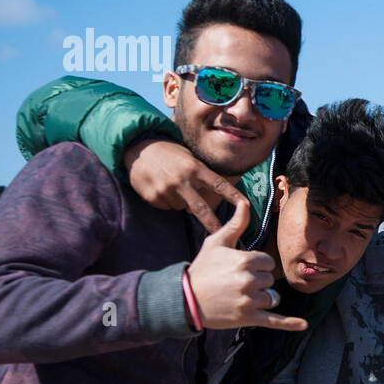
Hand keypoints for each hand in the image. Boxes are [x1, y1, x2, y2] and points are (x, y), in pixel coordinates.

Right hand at [125, 138, 247, 233]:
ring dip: (182, 202)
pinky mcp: (153, 197)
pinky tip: (161, 187)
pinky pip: (167, 207)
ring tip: (173, 185)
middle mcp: (182, 179)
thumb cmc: (169, 153)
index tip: (246, 206)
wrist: (138, 148)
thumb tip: (203, 205)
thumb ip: (199, 178)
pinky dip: (168, 201)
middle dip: (213, 223)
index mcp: (195, 168)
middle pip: (202, 208)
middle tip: (222, 235)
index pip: (219, 184)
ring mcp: (166, 189)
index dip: (233, 196)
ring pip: (182, 208)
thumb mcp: (189, 158)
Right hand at [187, 199, 307, 331]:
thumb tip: (245, 201)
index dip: (256, 266)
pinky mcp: (248, 318)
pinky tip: (304, 325)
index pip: (268, 262)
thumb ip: (236, 223)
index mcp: (245, 260)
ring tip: (240, 297)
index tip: (240, 269)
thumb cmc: (202, 268)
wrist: (184, 298)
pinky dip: (290, 323)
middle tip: (235, 284)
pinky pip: (274, 320)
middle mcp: (248, 280)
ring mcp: (248, 301)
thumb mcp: (216, 242)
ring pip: (272, 297)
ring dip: (262, 298)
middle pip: (270, 280)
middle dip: (257, 282)